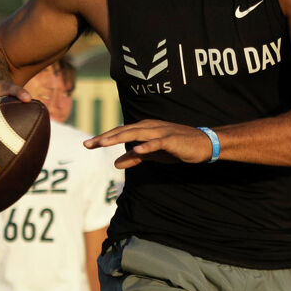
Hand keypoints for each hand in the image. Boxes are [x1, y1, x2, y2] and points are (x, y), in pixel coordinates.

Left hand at [86, 119, 213, 169]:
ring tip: (104, 143)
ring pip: (136, 133)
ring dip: (119, 138)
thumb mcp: (152, 154)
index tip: (88, 145)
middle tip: (88, 144)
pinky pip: (157, 142)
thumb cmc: (177, 147)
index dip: (104, 138)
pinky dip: (147, 145)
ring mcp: (161, 132)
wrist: (203, 144)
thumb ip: (134, 157)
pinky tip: (136, 149)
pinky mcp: (172, 140)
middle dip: (105, 137)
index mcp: (144, 129)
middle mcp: (150, 127)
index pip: (120, 133)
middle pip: (123, 131)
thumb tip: (116, 163)